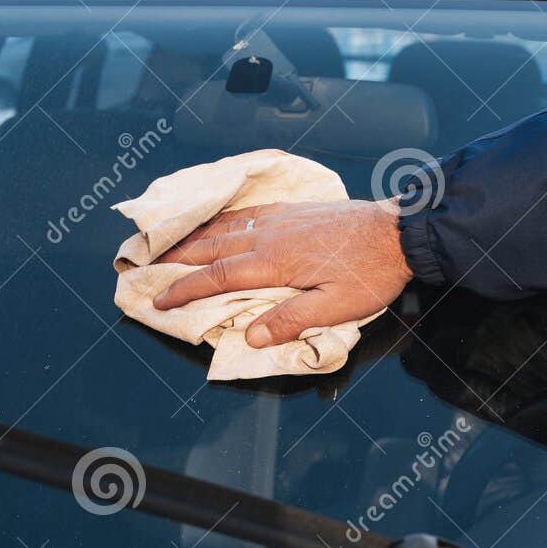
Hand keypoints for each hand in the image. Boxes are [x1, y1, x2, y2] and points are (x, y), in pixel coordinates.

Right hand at [153, 199, 411, 346]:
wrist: (400, 231)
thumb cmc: (371, 273)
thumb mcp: (336, 307)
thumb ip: (292, 320)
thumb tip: (252, 336)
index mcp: (275, 261)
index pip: (218, 277)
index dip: (185, 290)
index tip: (159, 301)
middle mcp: (270, 235)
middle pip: (212, 246)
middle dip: (177, 259)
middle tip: (147, 267)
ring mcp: (281, 219)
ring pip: (226, 226)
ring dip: (194, 237)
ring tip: (170, 245)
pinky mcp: (294, 210)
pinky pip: (246, 212)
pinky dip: (222, 219)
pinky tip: (218, 223)